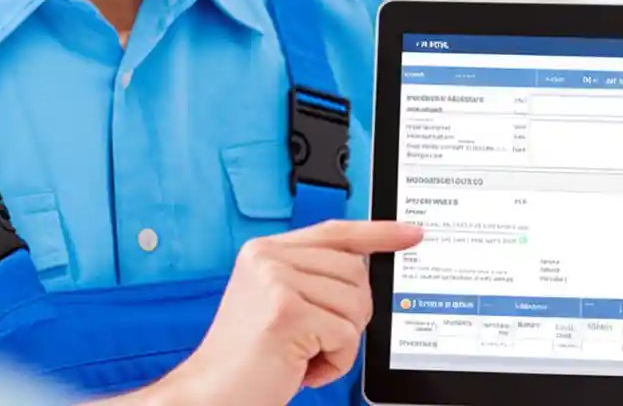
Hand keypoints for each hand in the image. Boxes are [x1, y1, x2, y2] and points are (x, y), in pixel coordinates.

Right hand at [167, 220, 422, 404]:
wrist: (211, 395)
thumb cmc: (247, 362)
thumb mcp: (279, 308)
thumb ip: (312, 281)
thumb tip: (365, 270)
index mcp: (265, 251)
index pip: (335, 232)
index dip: (378, 233)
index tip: (411, 233)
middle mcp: (268, 258)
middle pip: (355, 273)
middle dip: (350, 316)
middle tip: (316, 342)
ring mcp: (276, 281)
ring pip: (355, 305)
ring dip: (340, 344)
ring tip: (303, 356)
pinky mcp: (287, 311)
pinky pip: (346, 335)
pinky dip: (334, 363)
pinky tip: (302, 369)